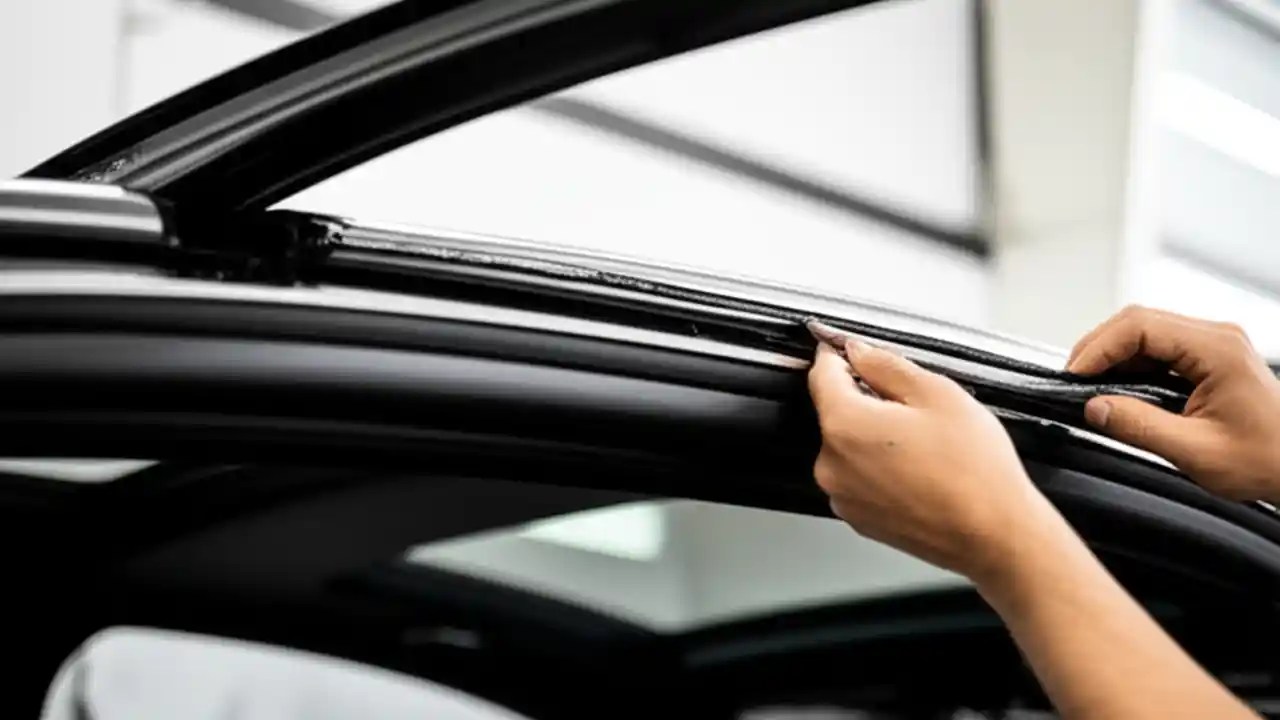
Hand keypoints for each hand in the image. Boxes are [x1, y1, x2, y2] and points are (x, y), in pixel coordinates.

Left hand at [807, 328, 1054, 585]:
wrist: (995, 536)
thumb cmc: (974, 469)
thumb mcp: (937, 393)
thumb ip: (886, 365)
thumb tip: (858, 351)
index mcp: (844, 425)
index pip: (821, 375)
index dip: (838, 355)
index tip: (852, 349)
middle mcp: (831, 464)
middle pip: (835, 412)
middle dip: (866, 401)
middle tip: (914, 408)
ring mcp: (842, 496)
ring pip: (848, 446)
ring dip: (873, 436)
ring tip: (923, 446)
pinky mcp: (858, 519)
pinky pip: (859, 477)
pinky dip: (879, 467)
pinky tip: (918, 470)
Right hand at [1068, 306, 1279, 501]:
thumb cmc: (1267, 459)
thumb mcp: (1197, 451)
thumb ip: (1140, 427)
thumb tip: (1094, 408)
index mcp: (1217, 350)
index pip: (1140, 327)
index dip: (1098, 348)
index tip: (1074, 377)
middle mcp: (1216, 337)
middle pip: (1138, 321)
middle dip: (1099, 347)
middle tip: (1073, 381)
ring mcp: (1212, 345)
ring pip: (1145, 332)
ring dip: (1112, 354)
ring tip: (1088, 385)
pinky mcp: (1207, 358)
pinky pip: (1157, 348)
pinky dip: (1129, 363)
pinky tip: (1115, 386)